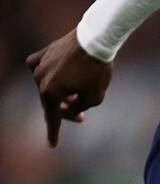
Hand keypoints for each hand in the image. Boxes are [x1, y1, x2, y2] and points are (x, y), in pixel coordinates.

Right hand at [26, 30, 112, 147]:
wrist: (97, 39)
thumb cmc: (97, 70)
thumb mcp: (94, 98)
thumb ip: (77, 108)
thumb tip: (65, 109)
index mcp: (50, 93)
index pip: (53, 118)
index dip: (54, 133)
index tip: (52, 145)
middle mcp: (39, 79)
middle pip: (50, 103)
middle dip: (65, 111)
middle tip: (81, 117)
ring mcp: (40, 65)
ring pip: (45, 86)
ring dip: (58, 93)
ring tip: (75, 95)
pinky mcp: (45, 52)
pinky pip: (37, 65)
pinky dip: (43, 73)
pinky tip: (50, 75)